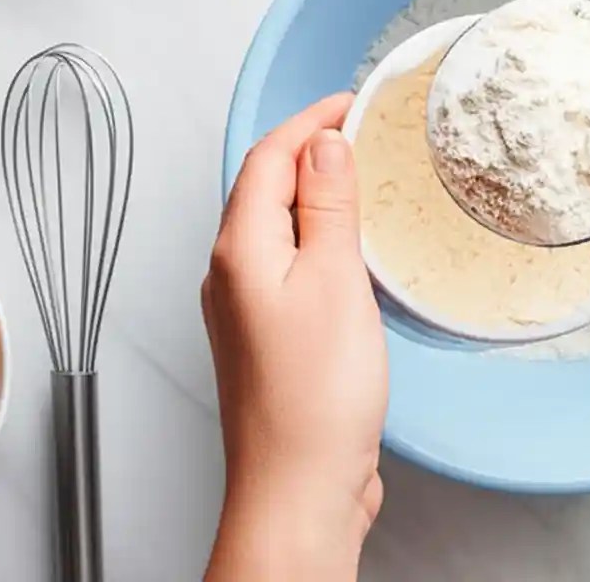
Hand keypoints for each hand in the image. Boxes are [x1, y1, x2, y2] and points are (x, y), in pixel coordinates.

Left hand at [202, 93, 386, 580]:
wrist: (299, 487)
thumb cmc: (314, 398)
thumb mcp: (335, 281)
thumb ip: (327, 206)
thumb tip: (325, 146)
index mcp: (241, 250)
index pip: (268, 158)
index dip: (309, 121)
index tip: (349, 102)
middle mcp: (231, 275)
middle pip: (263, 189)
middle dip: (308, 152)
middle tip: (358, 133)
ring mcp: (246, 309)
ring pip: (275, 228)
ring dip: (312, 196)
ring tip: (357, 181)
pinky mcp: (269, 339)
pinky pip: (288, 265)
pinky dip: (316, 240)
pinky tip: (345, 253)